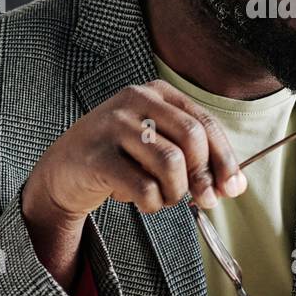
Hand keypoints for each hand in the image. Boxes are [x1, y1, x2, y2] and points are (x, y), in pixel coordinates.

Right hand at [21, 81, 246, 289]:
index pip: (204, 123)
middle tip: (204, 201)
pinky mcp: (97, 156)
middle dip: (204, 177)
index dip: (225, 159)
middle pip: (192, 139)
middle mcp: (135, 100)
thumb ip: (193, 156)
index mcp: (156, 92)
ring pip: (170, 163)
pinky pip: (143, 186)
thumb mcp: (156, 143)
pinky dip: (153, 203)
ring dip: (175, 192)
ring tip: (163, 198)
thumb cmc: (119, 156)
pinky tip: (145, 202)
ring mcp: (113, 125)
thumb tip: (232, 184)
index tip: (233, 188)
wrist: (62, 170)